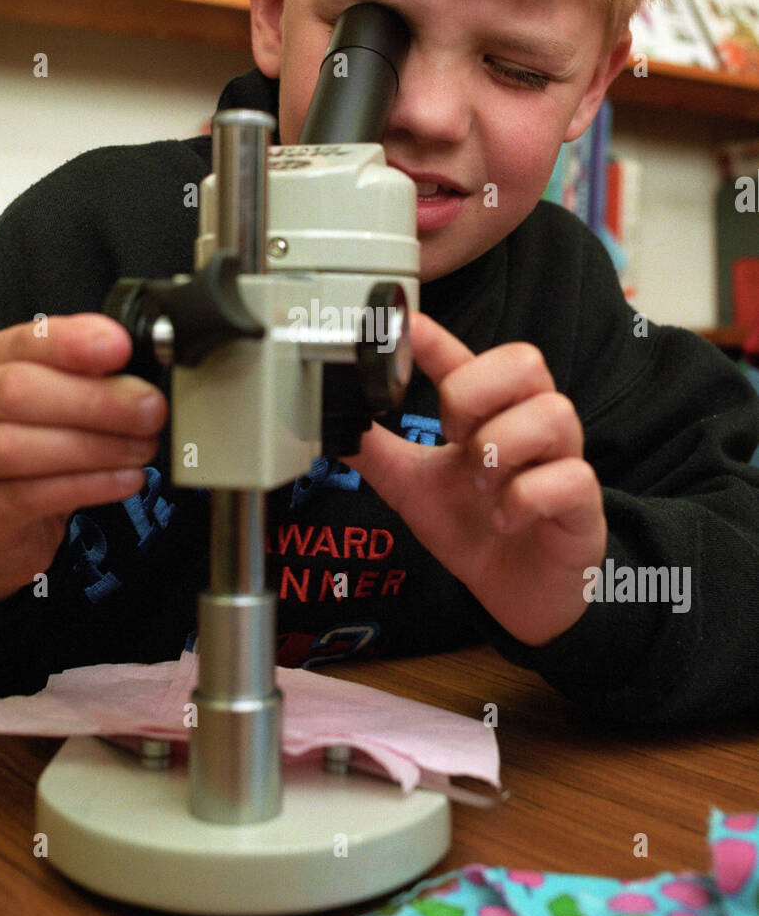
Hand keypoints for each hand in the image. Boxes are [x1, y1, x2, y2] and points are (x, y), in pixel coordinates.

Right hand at [0, 314, 167, 606]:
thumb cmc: (38, 444)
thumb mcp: (61, 400)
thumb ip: (92, 377)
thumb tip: (144, 372)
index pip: (26, 341)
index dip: (72, 342)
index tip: (121, 347)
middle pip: (17, 390)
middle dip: (93, 399)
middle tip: (150, 409)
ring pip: (16, 446)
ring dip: (92, 446)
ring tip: (142, 449)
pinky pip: (28, 495)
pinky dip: (86, 486)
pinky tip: (126, 479)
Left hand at [345, 311, 606, 645]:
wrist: (519, 592)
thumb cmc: (475, 527)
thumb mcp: (412, 488)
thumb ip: (376, 453)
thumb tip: (332, 421)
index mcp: (488, 412)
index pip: (463, 359)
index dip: (432, 338)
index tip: (400, 324)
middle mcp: (529, 424)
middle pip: (524, 362)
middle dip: (474, 392)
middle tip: (453, 435)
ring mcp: (561, 459)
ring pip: (552, 413)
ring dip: (501, 446)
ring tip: (479, 482)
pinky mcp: (582, 503)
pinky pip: (568, 477)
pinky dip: (524, 497)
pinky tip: (502, 519)